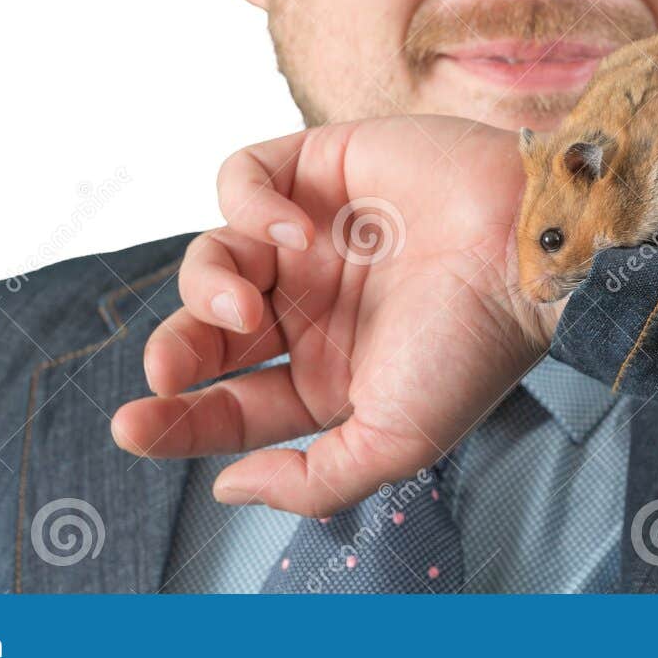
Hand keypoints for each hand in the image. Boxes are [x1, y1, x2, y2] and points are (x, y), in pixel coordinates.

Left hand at [110, 115, 560, 515]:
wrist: (524, 248)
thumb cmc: (474, 346)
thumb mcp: (394, 441)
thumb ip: (311, 481)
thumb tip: (229, 490)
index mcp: (328, 374)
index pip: (230, 402)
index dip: (176, 421)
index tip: (133, 428)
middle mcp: (313, 306)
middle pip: (207, 332)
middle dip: (176, 353)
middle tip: (167, 374)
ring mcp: (313, 234)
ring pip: (214, 254)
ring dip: (209, 285)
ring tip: (249, 301)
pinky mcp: (319, 166)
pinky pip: (241, 177)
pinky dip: (248, 204)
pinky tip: (293, 229)